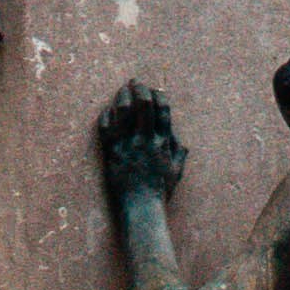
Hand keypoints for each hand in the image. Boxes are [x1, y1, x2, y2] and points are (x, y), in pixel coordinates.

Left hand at [97, 80, 186, 202]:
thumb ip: (179, 153)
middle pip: (144, 104)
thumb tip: (183, 141)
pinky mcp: (112, 152)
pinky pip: (106, 127)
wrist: (141, 207)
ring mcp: (128, 145)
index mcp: (163, 143)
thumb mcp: (176, 172)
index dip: (159, 96)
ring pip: (124, 111)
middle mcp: (146, 140)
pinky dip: (107, 115)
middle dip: (140, 89)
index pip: (163, 110)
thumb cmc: (160, 191)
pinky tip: (107, 110)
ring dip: (122, 96)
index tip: (154, 90)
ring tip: (122, 91)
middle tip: (135, 82)